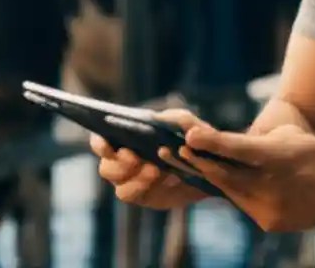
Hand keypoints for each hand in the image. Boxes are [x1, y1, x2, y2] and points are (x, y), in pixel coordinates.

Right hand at [90, 108, 210, 210]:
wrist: (214, 167)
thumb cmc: (197, 140)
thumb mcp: (193, 124)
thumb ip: (181, 119)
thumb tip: (160, 118)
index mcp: (130, 137)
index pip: (103, 140)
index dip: (100, 143)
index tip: (106, 143)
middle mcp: (126, 160)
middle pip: (107, 168)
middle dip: (118, 164)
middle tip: (134, 157)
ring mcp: (134, 180)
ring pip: (119, 185)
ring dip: (134, 178)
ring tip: (154, 169)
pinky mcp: (145, 195)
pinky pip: (132, 195)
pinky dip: (142, 187)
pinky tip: (160, 179)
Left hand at [173, 124, 314, 232]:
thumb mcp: (290, 135)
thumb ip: (258, 139)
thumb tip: (227, 144)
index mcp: (279, 158)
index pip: (238, 149)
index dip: (211, 142)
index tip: (189, 136)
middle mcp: (272, 186)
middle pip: (226, 174)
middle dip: (200, 162)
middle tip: (177, 151)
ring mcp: (270, 208)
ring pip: (231, 191)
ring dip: (214, 177)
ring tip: (197, 164)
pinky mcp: (269, 223)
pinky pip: (244, 204)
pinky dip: (237, 192)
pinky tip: (232, 182)